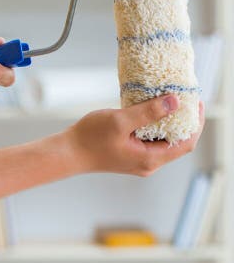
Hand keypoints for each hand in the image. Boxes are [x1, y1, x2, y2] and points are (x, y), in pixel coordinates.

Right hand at [64, 95, 204, 175]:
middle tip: (183, 99)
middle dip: (183, 121)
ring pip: (163, 142)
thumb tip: (174, 102)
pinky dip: (154, 126)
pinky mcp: (130, 155)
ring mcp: (139, 160)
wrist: (67, 153)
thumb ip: (148, 112)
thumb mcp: (120, 120)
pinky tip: (147, 112)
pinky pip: (150, 141)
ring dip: (168, 123)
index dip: (195, 123)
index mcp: (150, 158)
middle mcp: (148, 163)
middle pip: (177, 143)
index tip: (195, 103)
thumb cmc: (90, 138)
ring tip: (167, 102)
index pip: (186, 143)